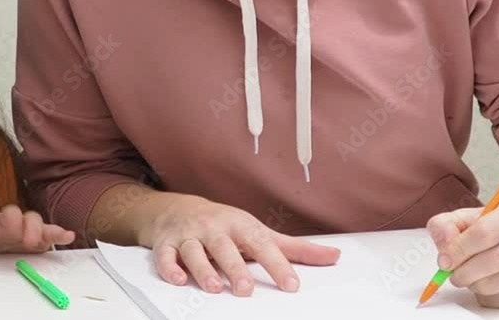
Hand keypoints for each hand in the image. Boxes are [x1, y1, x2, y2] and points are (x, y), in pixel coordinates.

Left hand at [0, 205, 74, 253]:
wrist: (12, 242)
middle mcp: (8, 221)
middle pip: (10, 213)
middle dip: (11, 220)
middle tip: (12, 229)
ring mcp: (26, 227)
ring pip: (32, 219)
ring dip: (34, 228)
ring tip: (34, 240)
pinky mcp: (43, 235)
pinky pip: (52, 230)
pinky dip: (60, 232)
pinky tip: (68, 236)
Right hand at [138, 195, 340, 296]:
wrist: (178, 209)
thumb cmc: (223, 224)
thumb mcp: (258, 232)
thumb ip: (294, 249)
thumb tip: (332, 256)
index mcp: (240, 225)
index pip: (261, 244)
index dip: (277, 264)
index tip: (291, 284)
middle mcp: (214, 228)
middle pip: (225, 247)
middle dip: (235, 268)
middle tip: (246, 289)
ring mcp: (189, 235)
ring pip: (194, 251)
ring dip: (203, 269)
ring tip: (214, 287)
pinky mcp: (167, 244)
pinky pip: (165, 255)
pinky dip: (169, 266)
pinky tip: (177, 278)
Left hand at [426, 199, 498, 307]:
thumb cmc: (496, 228)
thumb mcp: (469, 217)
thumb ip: (446, 224)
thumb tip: (443, 241)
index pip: (485, 232)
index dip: (459, 248)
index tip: (444, 258)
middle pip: (492, 260)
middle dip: (463, 270)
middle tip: (449, 271)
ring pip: (494, 284)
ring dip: (470, 282)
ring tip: (467, 272)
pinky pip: (498, 299)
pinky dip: (482, 292)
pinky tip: (484, 279)